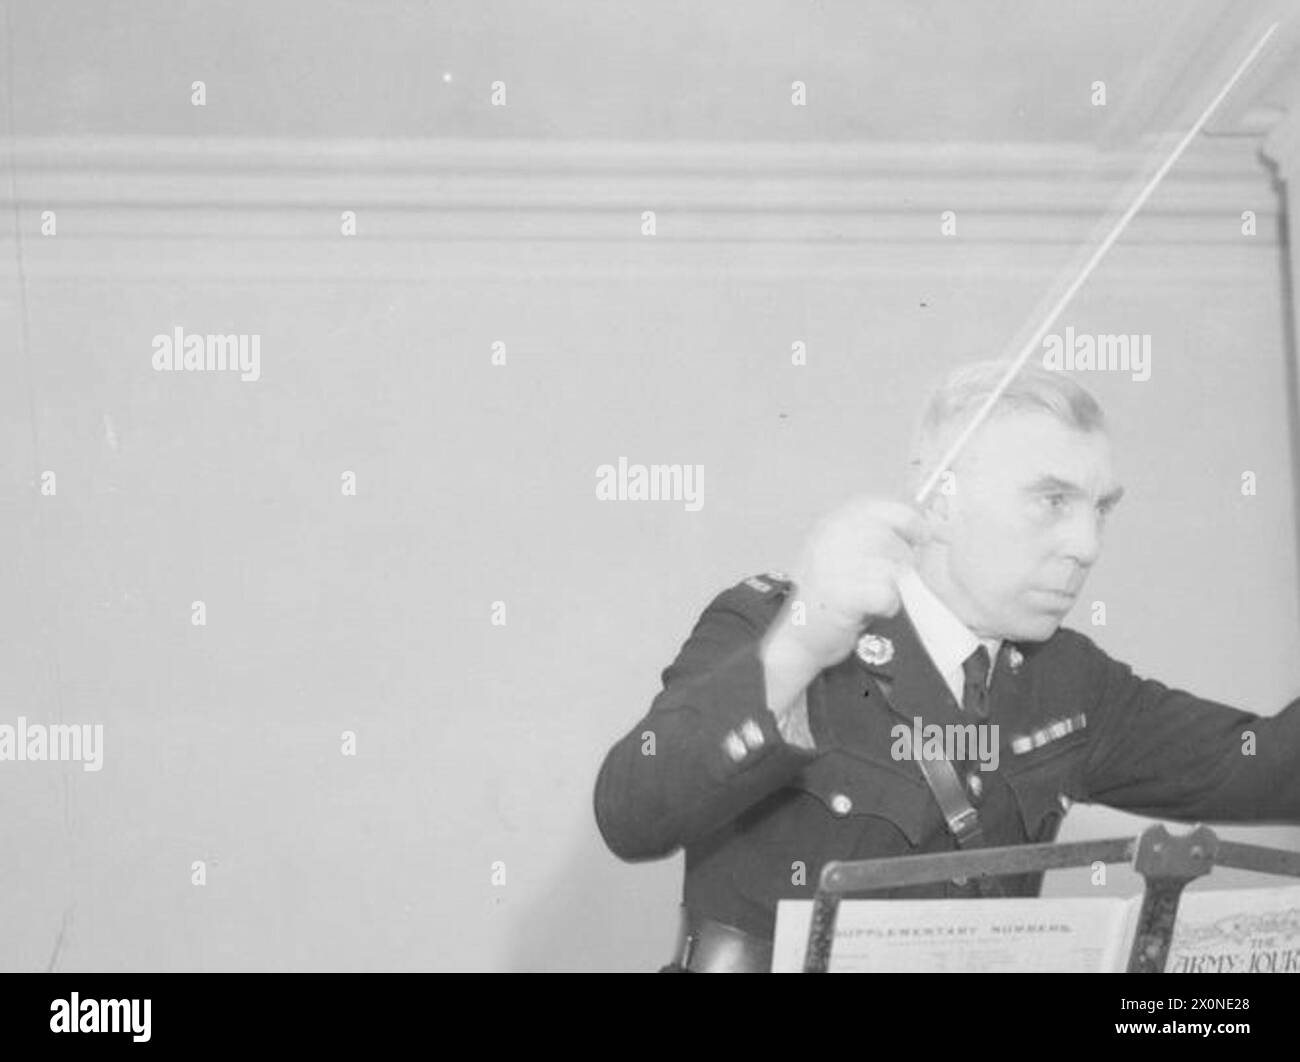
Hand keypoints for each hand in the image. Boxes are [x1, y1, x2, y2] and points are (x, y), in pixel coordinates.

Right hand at [771, 496, 927, 670]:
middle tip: (893, 580)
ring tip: (879, 596)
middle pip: (892, 541)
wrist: (800, 635)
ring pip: (892, 568)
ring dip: (894, 587)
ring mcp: (833, 566)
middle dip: (903, 562)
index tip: (920, 538)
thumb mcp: (849, 552)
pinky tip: (874, 610)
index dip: (909, 522)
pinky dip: (887, 605)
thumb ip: (879, 537)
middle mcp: (831, 538)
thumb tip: (926, 531)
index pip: (884, 510)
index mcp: (835, 523)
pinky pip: (885, 594)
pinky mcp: (840, 595)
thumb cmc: (833, 594)